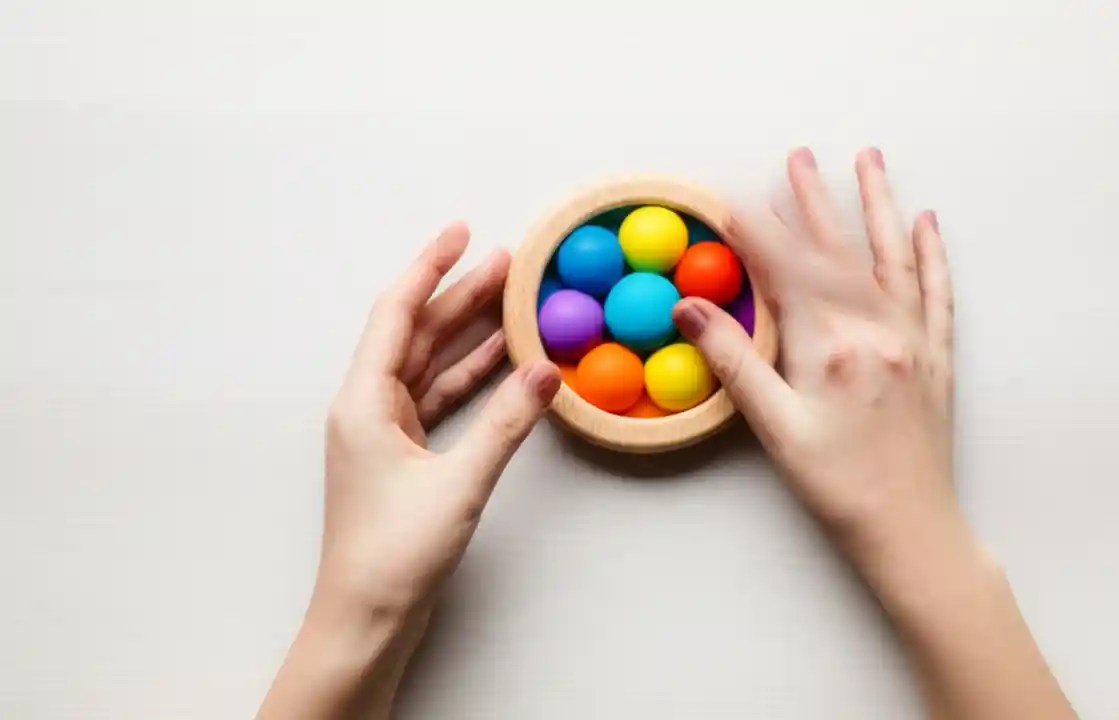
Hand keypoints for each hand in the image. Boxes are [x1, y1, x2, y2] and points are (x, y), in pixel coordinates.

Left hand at [320, 222, 559, 616]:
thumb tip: (545, 372)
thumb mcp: (460, 483)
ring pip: (427, 363)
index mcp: (363, 401)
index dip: (430, 266)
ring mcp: (382, 431)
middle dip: (457, 293)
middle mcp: (366, 407)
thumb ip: (506, 422)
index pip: (397, 313)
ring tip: (508, 297)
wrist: (366, 618)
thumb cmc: (394, 554)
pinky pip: (436, 397)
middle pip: (415, 332)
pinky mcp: (401, 455)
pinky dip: (467, 375)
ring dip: (465, 331)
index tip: (460, 231)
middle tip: (503, 260)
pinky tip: (500, 359)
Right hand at [674, 149, 1074, 719]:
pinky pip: (936, 291)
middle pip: (838, 250)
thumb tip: (692, 308)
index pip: (787, 270)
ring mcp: (913, 339)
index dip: (756, 232)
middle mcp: (878, 330)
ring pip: (891, 257)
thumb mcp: (776, 428)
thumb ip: (736, 362)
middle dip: (813, 201)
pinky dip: (930, 254)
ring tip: (866, 160)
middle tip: (797, 157)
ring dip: (876, 206)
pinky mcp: (935, 356)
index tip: (730, 201)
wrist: (911, 528)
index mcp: (833, 346)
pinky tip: (926, 223)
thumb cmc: (838, 485)